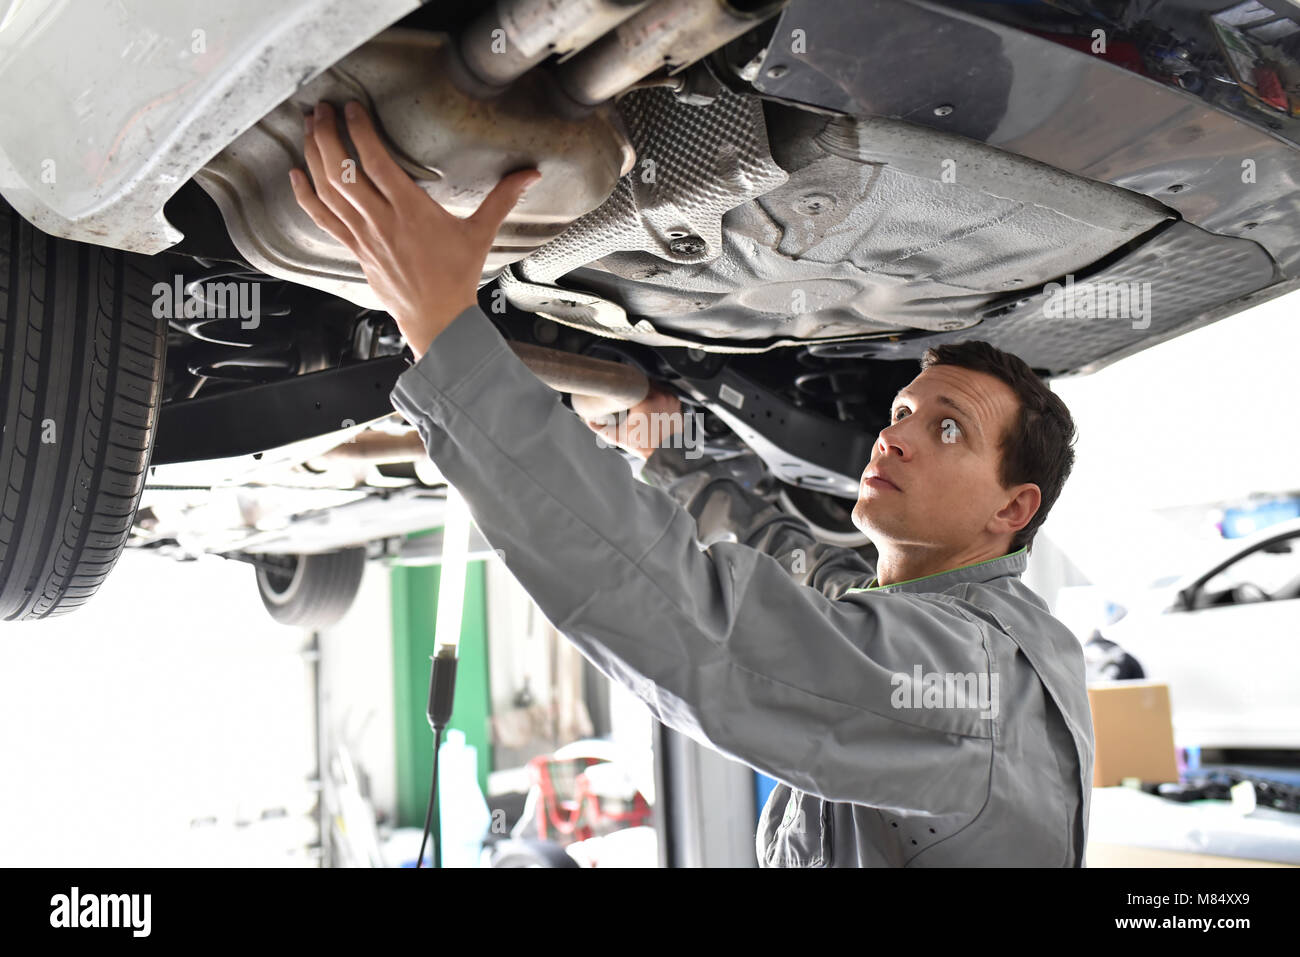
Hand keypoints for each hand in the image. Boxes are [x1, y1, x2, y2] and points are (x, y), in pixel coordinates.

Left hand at [289, 100, 540, 360]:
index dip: (360, 131)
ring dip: (314, 157)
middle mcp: (382, 222)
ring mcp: (364, 236)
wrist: (438, 318)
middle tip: (324, 110)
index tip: (353, 109)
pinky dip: (306, 196)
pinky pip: (323, 220)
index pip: (376, 162)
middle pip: (343, 171)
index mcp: (411, 211)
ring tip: (310, 129)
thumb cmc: (456, 278)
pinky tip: (296, 176)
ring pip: (328, 191)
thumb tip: (530, 174)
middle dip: (328, 135)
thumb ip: (502, 199)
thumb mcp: (481, 234)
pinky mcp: (355, 250)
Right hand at [583, 384, 683, 460]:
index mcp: (646, 400)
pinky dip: (660, 396)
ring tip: (640, 397)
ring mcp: (671, 399)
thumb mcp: (618, 437)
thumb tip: (589, 420)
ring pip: (656, 386)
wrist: (664, 454)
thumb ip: (600, 428)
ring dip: (648, 390)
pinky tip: (653, 402)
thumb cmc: (644, 446)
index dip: (626, 382)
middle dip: (637, 387)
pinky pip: (666, 393)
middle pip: (645, 382)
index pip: (633, 381)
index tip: (622, 385)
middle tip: (629, 392)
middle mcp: (660, 396)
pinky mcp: (677, 404)